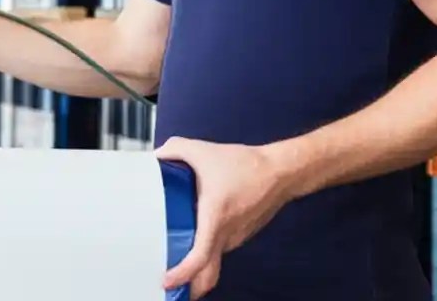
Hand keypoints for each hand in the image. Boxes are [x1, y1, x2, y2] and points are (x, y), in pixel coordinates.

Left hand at [154, 137, 299, 298]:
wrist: (280, 171)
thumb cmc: (246, 165)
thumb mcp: (202, 150)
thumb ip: (174, 150)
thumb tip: (155, 156)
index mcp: (214, 218)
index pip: (199, 258)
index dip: (182, 274)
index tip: (167, 281)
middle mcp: (226, 234)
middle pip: (208, 275)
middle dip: (190, 287)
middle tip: (169, 287)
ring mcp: (235, 237)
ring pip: (214, 262)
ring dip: (197, 270)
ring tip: (175, 265)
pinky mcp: (240, 234)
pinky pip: (220, 249)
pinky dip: (207, 254)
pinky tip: (194, 242)